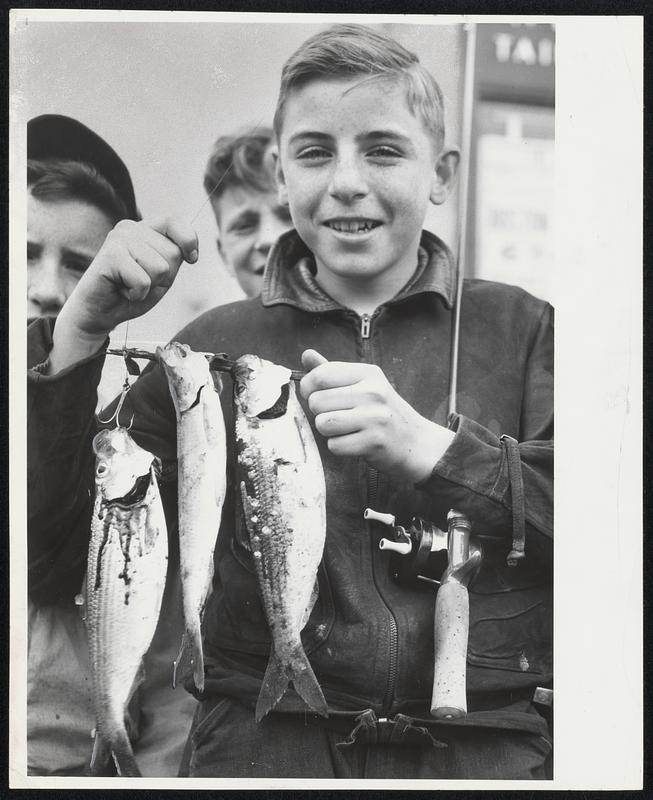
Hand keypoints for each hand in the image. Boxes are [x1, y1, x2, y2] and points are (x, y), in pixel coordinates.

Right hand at [49, 218, 197, 372]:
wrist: (99, 312)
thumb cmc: (132, 292)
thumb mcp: (163, 274)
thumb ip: (174, 257)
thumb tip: (189, 251)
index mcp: (144, 229)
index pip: (173, 221)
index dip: (188, 240)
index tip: (192, 259)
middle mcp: (130, 228)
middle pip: (173, 253)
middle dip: (164, 277)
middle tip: (141, 281)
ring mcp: (119, 239)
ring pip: (161, 268)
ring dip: (150, 286)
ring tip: (130, 285)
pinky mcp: (111, 255)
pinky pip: (143, 281)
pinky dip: (137, 294)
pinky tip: (121, 290)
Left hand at [300, 349, 454, 482]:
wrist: (416, 442)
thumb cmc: (383, 412)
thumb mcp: (363, 384)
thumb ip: (332, 371)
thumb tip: (306, 355)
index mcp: (368, 373)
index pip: (320, 375)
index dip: (308, 388)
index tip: (317, 395)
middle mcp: (373, 392)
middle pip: (317, 401)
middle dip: (320, 413)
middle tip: (339, 416)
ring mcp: (375, 417)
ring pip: (323, 424)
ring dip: (329, 431)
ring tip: (347, 429)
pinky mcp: (374, 442)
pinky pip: (335, 445)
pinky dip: (340, 447)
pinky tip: (356, 442)